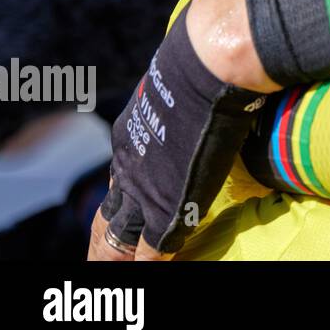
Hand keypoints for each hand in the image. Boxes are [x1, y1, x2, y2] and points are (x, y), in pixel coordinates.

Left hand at [87, 0, 278, 260]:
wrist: (209, 59)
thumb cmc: (210, 59)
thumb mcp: (190, 80)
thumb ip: (197, 95)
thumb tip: (223, 81)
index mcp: (133, 133)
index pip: (123, 179)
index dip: (128, 199)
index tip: (132, 212)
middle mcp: (128, 162)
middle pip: (107, 217)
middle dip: (106, 241)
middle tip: (108, 259)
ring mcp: (143, 186)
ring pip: (117, 239)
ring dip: (120, 258)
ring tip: (122, 270)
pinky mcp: (164, 206)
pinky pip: (150, 248)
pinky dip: (152, 260)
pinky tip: (162, 264)